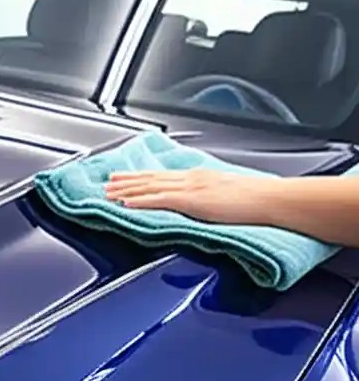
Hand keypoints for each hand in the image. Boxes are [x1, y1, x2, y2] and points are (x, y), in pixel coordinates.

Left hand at [104, 169, 276, 225]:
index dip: (143, 176)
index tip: (127, 176)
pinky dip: (140, 200)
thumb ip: (210, 197)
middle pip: (152, 178)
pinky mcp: (192, 200)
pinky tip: (125, 203)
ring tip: (108, 193)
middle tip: (108, 182)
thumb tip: (202, 204)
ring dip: (127, 189)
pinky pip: (159, 200)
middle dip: (128, 180)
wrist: (272, 199)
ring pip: (151, 186)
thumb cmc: (258, 199)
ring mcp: (191, 188)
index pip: (165, 175)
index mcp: (201, 176)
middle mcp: (192, 178)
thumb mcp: (228, 194)